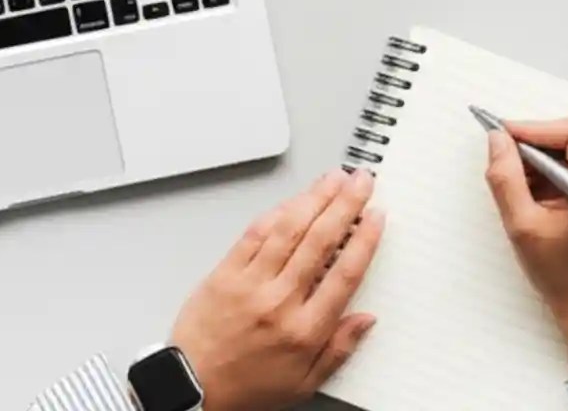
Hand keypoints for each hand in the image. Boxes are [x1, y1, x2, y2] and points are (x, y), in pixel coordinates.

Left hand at [170, 169, 384, 410]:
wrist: (191, 388)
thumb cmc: (246, 387)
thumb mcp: (304, 382)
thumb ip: (339, 349)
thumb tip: (366, 319)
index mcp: (304, 330)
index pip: (344, 274)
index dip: (364, 240)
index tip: (376, 217)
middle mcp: (279, 302)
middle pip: (320, 242)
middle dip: (345, 205)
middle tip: (361, 181)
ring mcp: (250, 284)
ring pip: (288, 230)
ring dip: (314, 198)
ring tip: (333, 179)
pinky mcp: (224, 274)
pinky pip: (254, 234)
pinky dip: (276, 212)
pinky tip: (293, 199)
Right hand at [484, 115, 567, 373]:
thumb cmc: (566, 278)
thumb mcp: (523, 227)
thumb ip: (506, 179)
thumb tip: (497, 142)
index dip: (536, 128)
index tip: (504, 135)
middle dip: (536, 143)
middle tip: (504, 159)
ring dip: (542, 159)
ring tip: (519, 185)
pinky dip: (552, 172)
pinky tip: (535, 195)